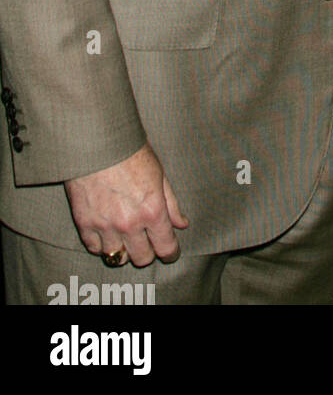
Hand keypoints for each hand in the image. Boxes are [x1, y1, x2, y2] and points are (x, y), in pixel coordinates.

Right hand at [64, 142, 188, 265]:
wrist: (97, 142)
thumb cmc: (131, 152)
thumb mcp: (160, 174)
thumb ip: (171, 204)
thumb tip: (181, 224)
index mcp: (152, 210)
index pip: (165, 247)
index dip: (171, 253)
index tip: (171, 252)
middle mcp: (129, 223)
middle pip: (142, 258)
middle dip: (149, 252)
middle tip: (149, 243)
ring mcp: (105, 225)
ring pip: (118, 257)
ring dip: (124, 250)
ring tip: (127, 239)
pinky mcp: (84, 223)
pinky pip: (95, 248)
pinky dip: (102, 244)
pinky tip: (108, 233)